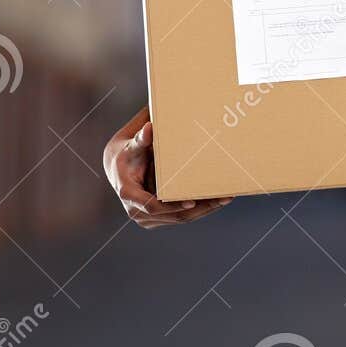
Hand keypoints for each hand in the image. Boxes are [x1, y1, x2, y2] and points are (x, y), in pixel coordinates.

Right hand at [102, 106, 233, 228]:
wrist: (119, 167)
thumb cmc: (127, 154)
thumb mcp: (131, 146)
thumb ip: (140, 138)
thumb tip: (150, 128)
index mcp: (129, 194)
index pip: (151, 206)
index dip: (172, 206)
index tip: (191, 202)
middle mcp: (137, 211)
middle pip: (173, 215)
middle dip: (200, 208)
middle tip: (223, 197)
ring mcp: (148, 217)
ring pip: (181, 218)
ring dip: (205, 209)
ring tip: (227, 197)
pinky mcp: (158, 218)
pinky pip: (182, 216)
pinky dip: (201, 209)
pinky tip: (218, 199)